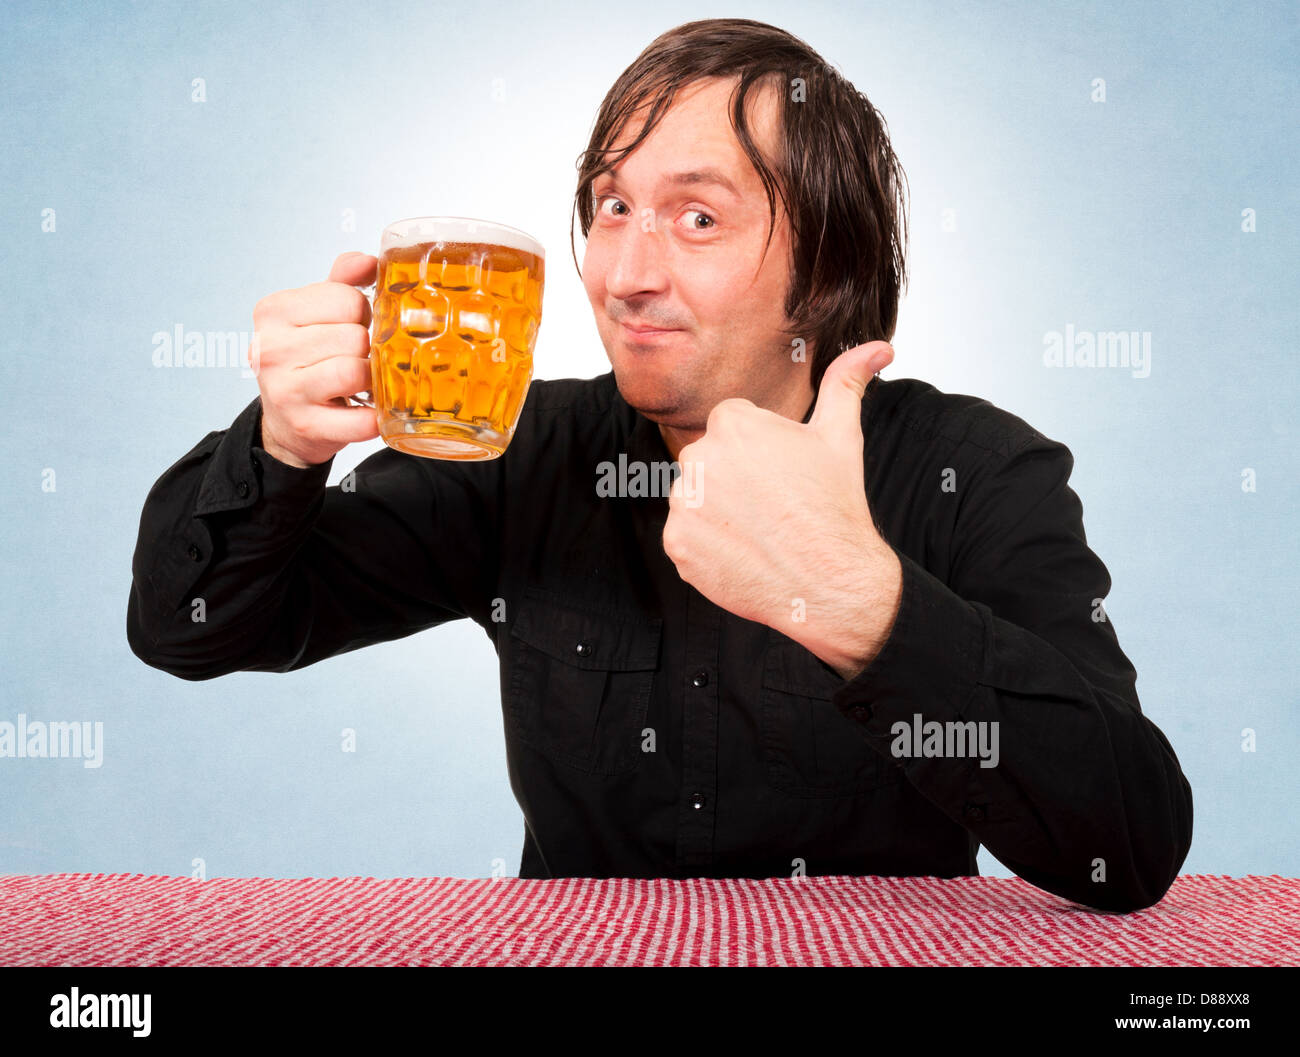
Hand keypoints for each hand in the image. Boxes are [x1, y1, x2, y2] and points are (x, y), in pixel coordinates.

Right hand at [251, 252, 379, 468]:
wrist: (288, 420)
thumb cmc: (309, 359)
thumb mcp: (317, 312)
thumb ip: (342, 280)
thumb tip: (369, 261)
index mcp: (274, 311)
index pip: (347, 298)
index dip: (362, 313)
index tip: (350, 327)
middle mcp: (270, 348)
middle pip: (355, 336)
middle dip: (367, 348)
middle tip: (356, 358)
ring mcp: (285, 390)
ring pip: (355, 371)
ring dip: (371, 379)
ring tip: (361, 382)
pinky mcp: (306, 426)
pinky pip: (362, 419)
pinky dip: (376, 416)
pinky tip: (368, 409)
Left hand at [662, 341, 902, 675]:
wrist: (831, 581)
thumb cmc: (836, 506)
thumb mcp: (841, 436)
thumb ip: (846, 382)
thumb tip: (879, 347)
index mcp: (731, 424)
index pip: (731, 427)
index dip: (760, 453)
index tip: (782, 476)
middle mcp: (697, 458)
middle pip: (710, 462)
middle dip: (736, 480)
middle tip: (775, 505)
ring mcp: (683, 505)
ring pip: (696, 499)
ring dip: (720, 512)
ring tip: (761, 530)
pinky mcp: (676, 545)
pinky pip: (685, 537)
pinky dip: (708, 547)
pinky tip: (744, 553)